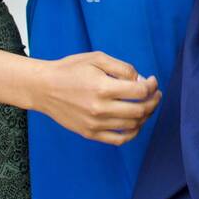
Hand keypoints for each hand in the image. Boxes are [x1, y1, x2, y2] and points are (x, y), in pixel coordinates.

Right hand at [31, 52, 160, 144]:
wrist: (43, 88)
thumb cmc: (70, 70)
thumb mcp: (97, 58)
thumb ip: (122, 67)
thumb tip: (140, 80)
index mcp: (103, 87)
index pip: (140, 91)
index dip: (152, 86)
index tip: (153, 81)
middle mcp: (100, 108)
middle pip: (140, 110)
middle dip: (153, 101)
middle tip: (155, 94)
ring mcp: (95, 124)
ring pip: (133, 125)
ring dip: (146, 116)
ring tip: (146, 106)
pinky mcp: (90, 133)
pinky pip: (119, 139)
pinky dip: (132, 133)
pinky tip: (135, 124)